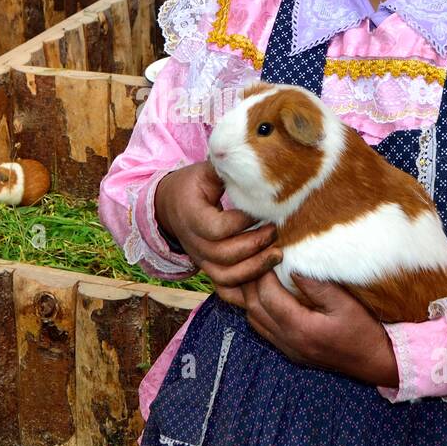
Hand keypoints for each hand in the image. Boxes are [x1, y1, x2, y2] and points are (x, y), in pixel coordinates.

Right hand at [153, 161, 281, 288]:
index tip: (260, 210)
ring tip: (277, 253)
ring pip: (226, 275)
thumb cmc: (192, 185)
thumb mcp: (205, 172)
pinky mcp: (207, 268)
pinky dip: (246, 286)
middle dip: (254, 244)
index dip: (243, 222)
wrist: (170, 207)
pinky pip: (225, 286)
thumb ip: (225, 168)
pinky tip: (267, 274)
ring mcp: (199, 259)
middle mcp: (192, 242)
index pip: (218, 228)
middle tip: (275, 230)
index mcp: (191, 216)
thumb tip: (252, 158)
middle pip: (224, 255)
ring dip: (254, 268)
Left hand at [230, 270, 398, 387]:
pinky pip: (263, 330)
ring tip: (260, 275)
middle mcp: (288, 341)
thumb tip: (292, 267)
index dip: (263, 273)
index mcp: (300, 328)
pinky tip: (268, 297)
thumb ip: (316, 285)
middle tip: (258, 261)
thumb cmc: (363, 331)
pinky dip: (259, 311)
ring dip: (252, 297)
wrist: (375, 362)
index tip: (268, 254)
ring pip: (254, 320)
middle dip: (251, 283)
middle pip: (254, 308)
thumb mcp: (344, 303)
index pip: (267, 296)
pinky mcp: (291, 352)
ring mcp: (288, 349)